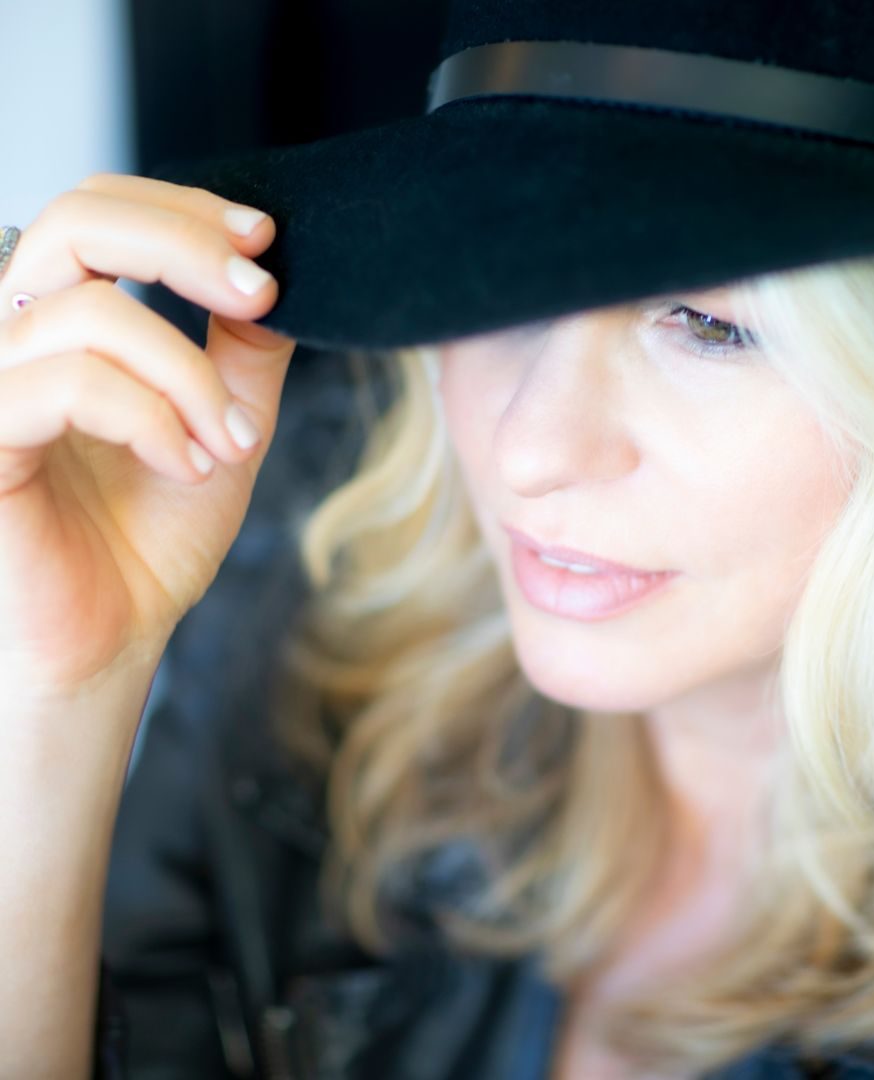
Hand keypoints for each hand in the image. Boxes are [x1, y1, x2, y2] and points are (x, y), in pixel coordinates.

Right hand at [0, 173, 297, 698]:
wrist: (118, 633)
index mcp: (69, 323)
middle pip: (78, 222)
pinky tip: (187, 465)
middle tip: (260, 292)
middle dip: (185, 246)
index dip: (185, 210)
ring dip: (189, 378)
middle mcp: (17, 339)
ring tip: (230, 442)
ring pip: (92, 316)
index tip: (265, 241)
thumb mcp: (225, 426)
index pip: (104, 213)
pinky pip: (67, 384)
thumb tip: (270, 281)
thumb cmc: (155, 534)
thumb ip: (242, 353)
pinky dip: (149, 419)